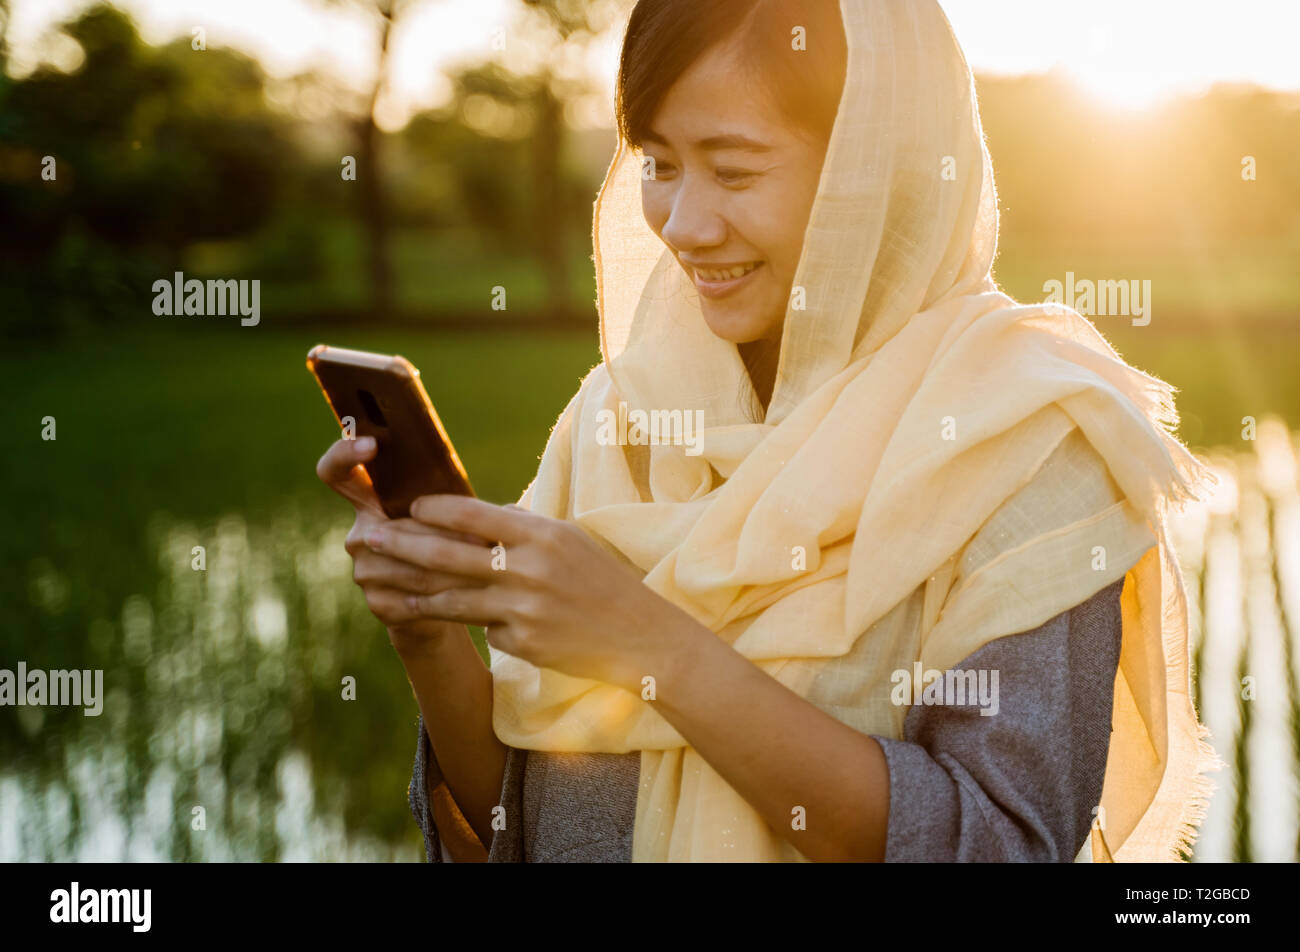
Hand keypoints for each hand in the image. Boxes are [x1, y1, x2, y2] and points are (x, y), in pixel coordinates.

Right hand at [315, 437, 488, 654]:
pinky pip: (416, 596)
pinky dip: (448, 594)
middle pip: (397, 529)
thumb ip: (449, 500)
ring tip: (487, 565)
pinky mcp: (379, 603)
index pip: (336, 472)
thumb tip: (494, 506)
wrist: (445, 602)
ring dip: (453, 567)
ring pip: (412, 565)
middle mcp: (360, 535)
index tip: (371, 443)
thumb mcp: (448, 514)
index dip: (345, 454)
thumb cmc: (452, 543)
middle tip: (482, 539)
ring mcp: (364, 571)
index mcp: (369, 502)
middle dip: (442, 535)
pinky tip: (472, 593)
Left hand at [359, 494, 707, 692]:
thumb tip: (472, 517)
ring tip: (381, 586)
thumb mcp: (567, 540)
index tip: (409, 508)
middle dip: (401, 546)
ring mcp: (523, 610)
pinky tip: (481, 620)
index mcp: (541, 533)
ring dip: (411, 592)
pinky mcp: (521, 644)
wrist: (641, 637)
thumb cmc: (602, 580)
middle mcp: (529, 569)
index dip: (434, 511)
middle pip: (448, 556)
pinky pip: (484, 630)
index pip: (473, 514)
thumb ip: (520, 530)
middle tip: (365, 539)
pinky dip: (478, 623)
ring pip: (451, 599)